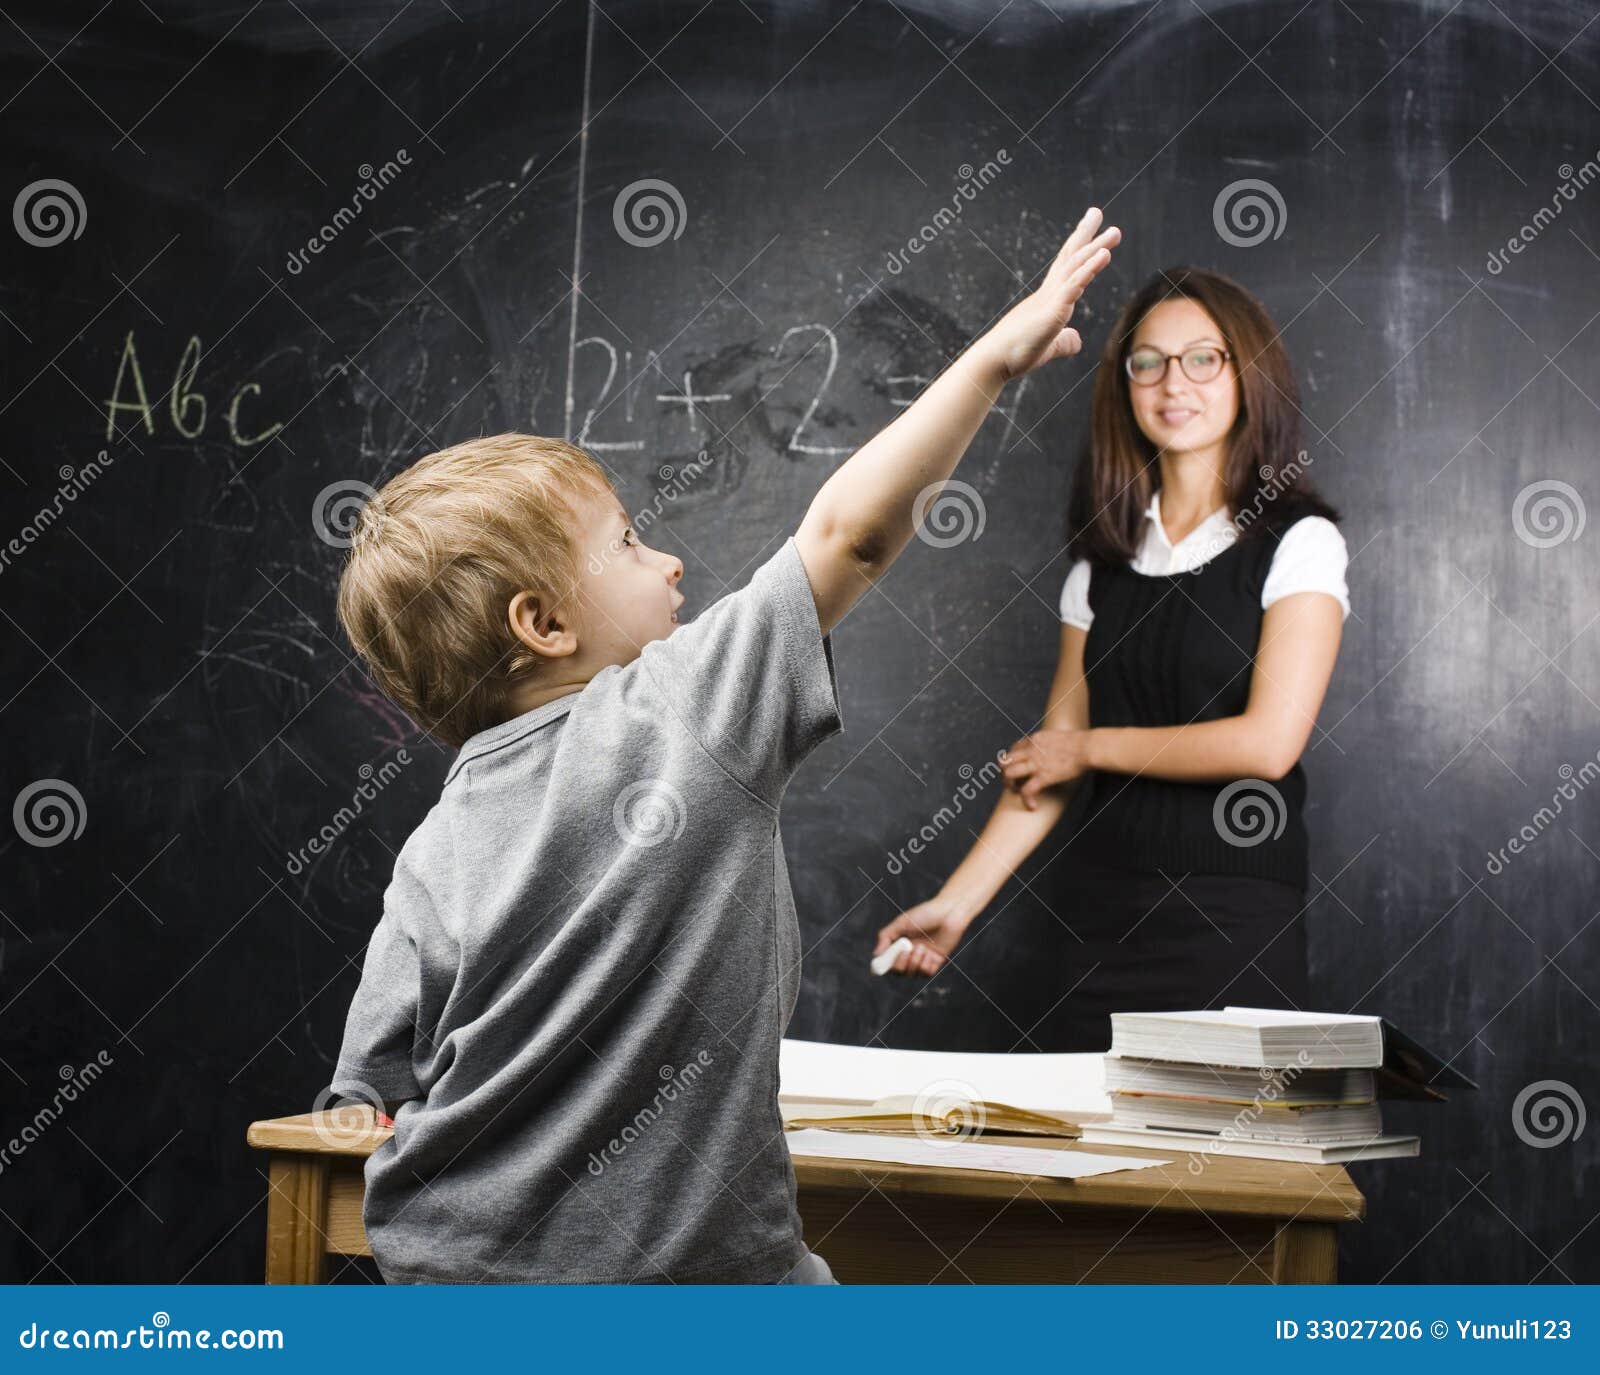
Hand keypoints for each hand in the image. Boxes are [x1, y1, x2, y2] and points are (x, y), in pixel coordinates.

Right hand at [873, 896, 970, 976]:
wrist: (949, 913)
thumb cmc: (925, 914)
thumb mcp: (901, 923)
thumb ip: (886, 937)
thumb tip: (876, 954)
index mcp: (900, 943)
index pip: (888, 960)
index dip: (884, 965)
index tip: (883, 963)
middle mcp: (910, 952)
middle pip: (898, 971)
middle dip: (901, 964)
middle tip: (907, 950)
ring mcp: (923, 958)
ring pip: (912, 973)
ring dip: (915, 962)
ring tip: (923, 948)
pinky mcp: (936, 961)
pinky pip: (926, 974)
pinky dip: (926, 965)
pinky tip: (931, 954)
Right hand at [979, 207, 1120, 382]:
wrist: (995, 361)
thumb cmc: (1015, 355)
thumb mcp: (1049, 347)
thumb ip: (1064, 341)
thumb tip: (1077, 340)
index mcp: (1048, 300)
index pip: (1066, 269)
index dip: (1080, 250)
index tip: (1090, 231)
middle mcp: (1049, 294)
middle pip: (1070, 257)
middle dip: (1085, 235)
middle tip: (1097, 212)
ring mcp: (1051, 300)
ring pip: (1075, 266)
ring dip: (1096, 246)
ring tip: (1115, 231)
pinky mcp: (1053, 311)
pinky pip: (1075, 284)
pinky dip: (1090, 267)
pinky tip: (1105, 253)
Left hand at [1001, 728, 1093, 807]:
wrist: (1088, 747)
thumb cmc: (1082, 743)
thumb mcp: (1059, 738)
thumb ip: (1051, 744)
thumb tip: (1054, 751)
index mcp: (1035, 739)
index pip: (1014, 748)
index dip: (1012, 759)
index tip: (1017, 767)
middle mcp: (1031, 750)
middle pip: (1005, 760)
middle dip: (1004, 772)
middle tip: (1011, 782)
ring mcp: (1036, 763)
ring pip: (1009, 773)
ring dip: (1010, 785)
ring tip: (1017, 792)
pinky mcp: (1044, 776)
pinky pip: (1027, 790)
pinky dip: (1027, 800)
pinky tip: (1033, 806)